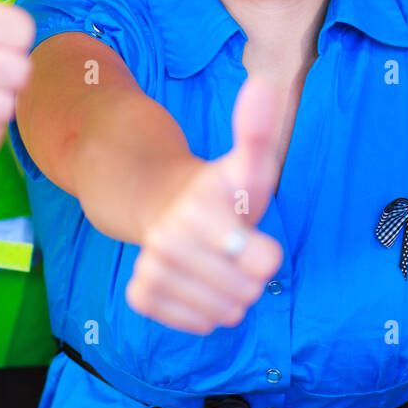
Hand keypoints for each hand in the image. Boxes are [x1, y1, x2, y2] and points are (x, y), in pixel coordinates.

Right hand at [126, 75, 283, 333]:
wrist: (161, 203)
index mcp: (202, 204)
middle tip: (233, 250)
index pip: (262, 260)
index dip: (265, 254)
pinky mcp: (141, 294)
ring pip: (223, 313)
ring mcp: (152, 265)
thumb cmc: (218, 190)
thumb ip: (256, 130)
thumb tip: (262, 83)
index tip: (247, 230)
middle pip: (246, 292)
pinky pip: (195, 324)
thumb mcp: (245, 162)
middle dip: (248, 277)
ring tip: (216, 264)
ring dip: (227, 296)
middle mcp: (171, 235)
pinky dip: (203, 312)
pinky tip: (197, 283)